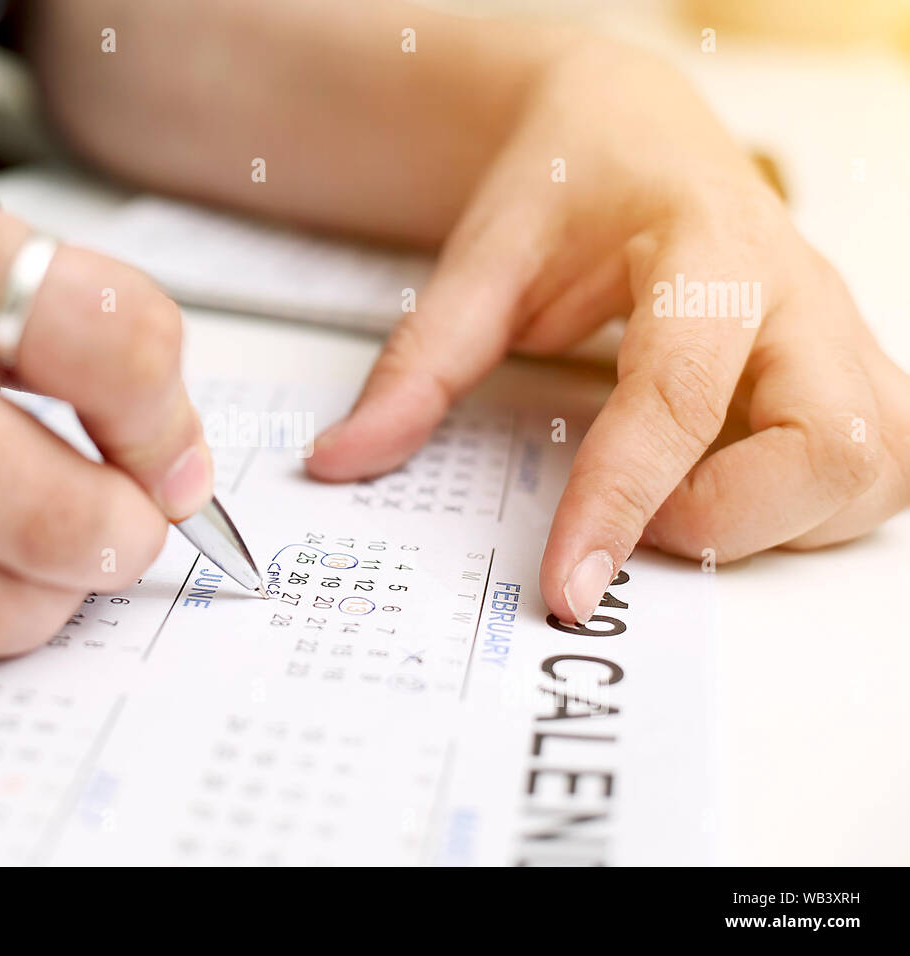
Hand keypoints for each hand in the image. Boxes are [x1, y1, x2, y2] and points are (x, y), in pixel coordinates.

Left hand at [306, 42, 909, 623]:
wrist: (635, 132)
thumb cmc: (570, 185)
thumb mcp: (482, 257)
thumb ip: (419, 361)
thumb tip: (344, 459)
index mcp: (707, 247)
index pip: (679, 393)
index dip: (621, 499)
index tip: (566, 586)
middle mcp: (799, 291)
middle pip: (832, 447)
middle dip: (728, 521)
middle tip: (636, 516)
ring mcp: (838, 333)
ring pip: (871, 470)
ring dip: (775, 522)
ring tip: (678, 496)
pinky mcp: (847, 370)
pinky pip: (867, 470)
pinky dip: (799, 509)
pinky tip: (722, 484)